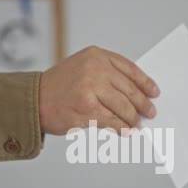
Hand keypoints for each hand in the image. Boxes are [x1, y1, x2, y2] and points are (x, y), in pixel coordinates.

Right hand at [39, 46, 159, 135]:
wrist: (33, 100)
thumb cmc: (58, 87)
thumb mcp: (82, 67)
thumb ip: (106, 75)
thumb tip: (133, 94)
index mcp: (96, 56)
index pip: (129, 69)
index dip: (145, 82)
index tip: (154, 92)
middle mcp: (95, 69)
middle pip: (129, 90)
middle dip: (142, 104)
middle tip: (150, 112)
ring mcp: (91, 89)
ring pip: (123, 107)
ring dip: (133, 119)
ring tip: (137, 124)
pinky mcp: (87, 109)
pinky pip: (112, 121)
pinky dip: (121, 128)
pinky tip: (126, 131)